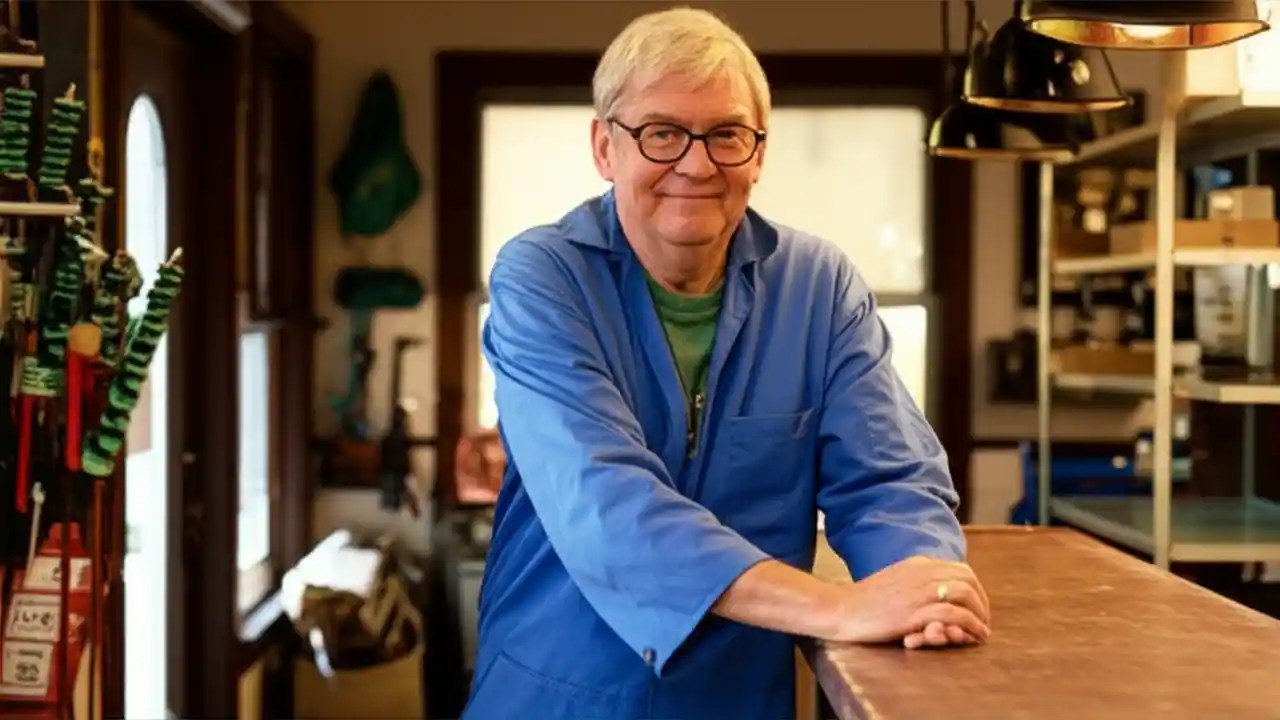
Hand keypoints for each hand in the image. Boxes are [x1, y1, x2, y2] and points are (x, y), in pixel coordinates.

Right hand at [829, 556, 990, 648]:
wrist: (840, 608)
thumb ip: (915, 583)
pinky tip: (971, 636)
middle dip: (981, 602)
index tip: (977, 608)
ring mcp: (918, 591)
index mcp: (917, 565)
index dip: (975, 590)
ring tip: (980, 632)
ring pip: (965, 594)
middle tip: (982, 623)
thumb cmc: (863, 601)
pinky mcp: (914, 612)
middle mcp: (922, 573)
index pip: (959, 570)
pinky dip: (969, 625)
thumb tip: (937, 595)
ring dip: (979, 615)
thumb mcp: (894, 582)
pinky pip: (953, 614)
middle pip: (967, 580)